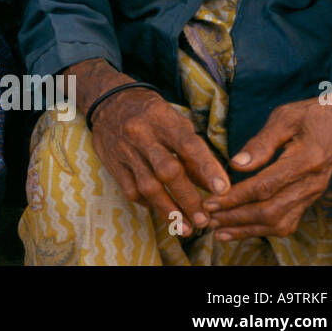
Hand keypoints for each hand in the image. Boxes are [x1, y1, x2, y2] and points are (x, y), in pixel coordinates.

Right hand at [89, 86, 230, 235]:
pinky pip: (131, 190)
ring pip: (148, 186)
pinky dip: (148, 204)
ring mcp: (125, 150)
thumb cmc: (152, 114)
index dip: (207, 168)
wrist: (109, 102)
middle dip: (188, 198)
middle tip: (204, 220)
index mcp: (162, 119)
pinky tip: (161, 211)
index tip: (223, 190)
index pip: (188, 146)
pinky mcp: (113, 164)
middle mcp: (142, 134)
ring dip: (169, 210)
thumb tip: (214, 185)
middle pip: (167, 171)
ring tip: (186, 228)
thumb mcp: (176, 121)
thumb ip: (194, 151)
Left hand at [202, 92, 331, 240]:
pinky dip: (263, 229)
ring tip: (220, 231)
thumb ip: (261, 142)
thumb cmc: (310, 115)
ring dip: (248, 229)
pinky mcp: (310, 198)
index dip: (236, 197)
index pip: (265, 187)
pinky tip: (242, 229)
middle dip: (237, 217)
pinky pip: (288, 221)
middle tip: (210, 219)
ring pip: (280, 223)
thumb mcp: (284, 118)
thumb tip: (236, 164)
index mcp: (305, 161)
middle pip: (271, 211)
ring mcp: (313, 194)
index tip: (211, 202)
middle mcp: (311, 184)